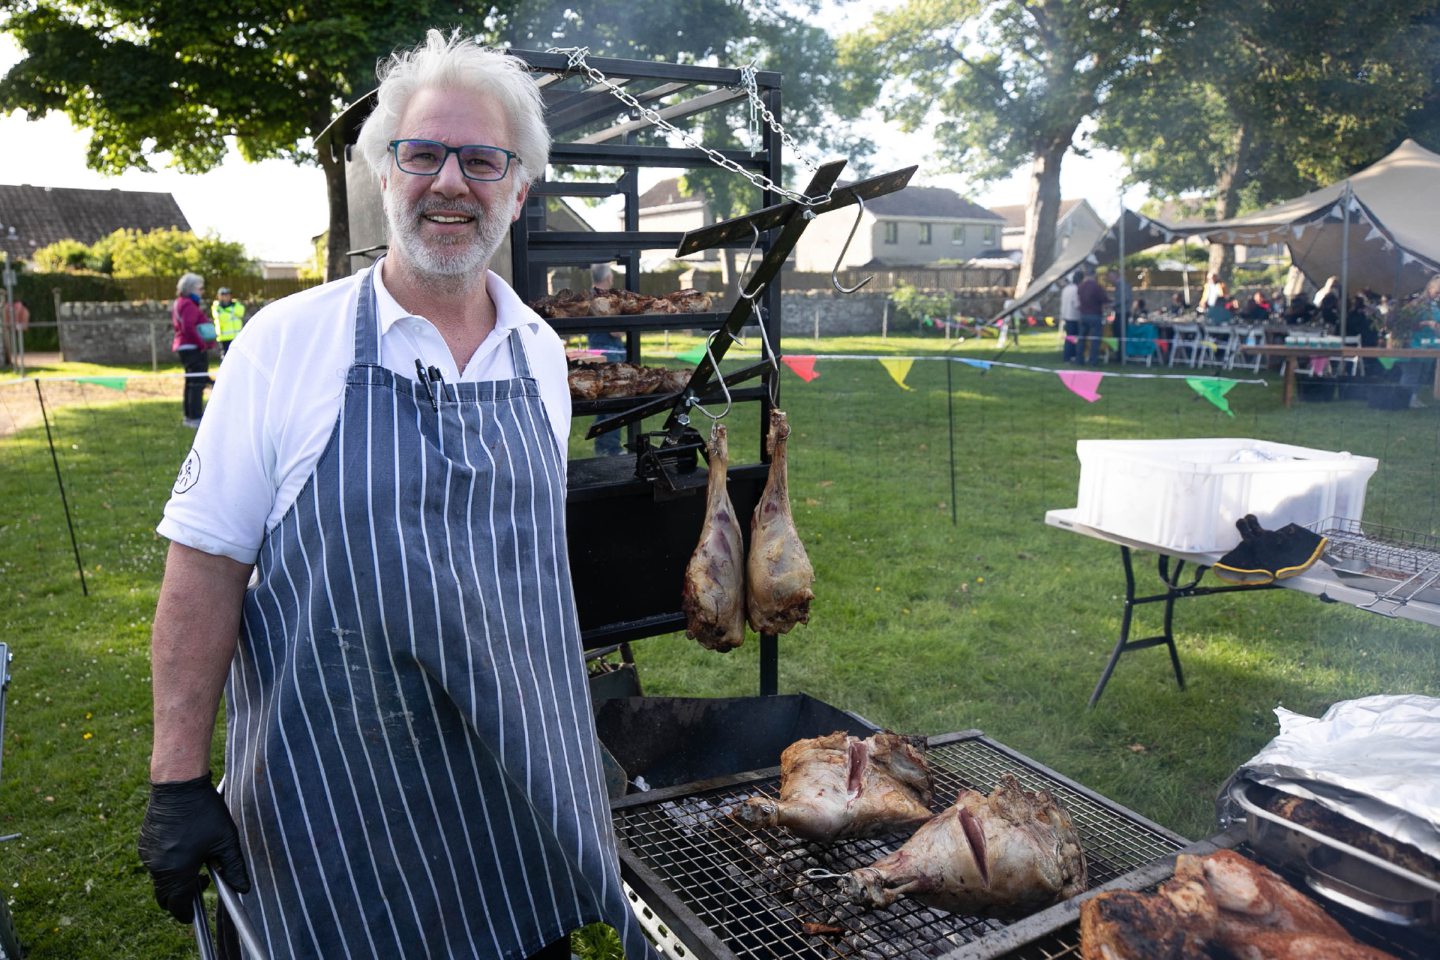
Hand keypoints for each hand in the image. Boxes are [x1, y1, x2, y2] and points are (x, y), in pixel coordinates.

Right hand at [137, 773, 250, 922]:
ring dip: (175, 879)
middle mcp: (157, 867)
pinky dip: (167, 865)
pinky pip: (154, 864)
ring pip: (159, 880)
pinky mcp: (144, 844)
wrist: (178, 785)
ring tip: (198, 861)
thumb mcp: (226, 840)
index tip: (194, 916)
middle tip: (201, 883)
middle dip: (181, 897)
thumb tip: (242, 889)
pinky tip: (184, 848)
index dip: (186, 913)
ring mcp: (147, 855)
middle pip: (165, 896)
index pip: (177, 905)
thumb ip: (234, 867)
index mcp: (177, 871)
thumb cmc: (205, 811)